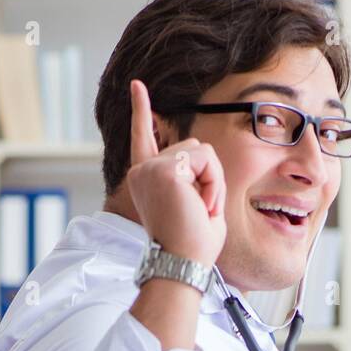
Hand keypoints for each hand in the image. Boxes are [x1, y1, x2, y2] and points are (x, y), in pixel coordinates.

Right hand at [125, 79, 226, 267]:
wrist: (182, 265)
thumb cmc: (192, 247)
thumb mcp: (196, 205)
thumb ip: (196, 179)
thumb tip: (202, 155)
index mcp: (147, 180)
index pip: (143, 139)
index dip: (141, 111)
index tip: (136, 86)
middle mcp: (143, 171)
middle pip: (194, 149)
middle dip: (209, 178)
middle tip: (201, 212)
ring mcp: (150, 169)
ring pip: (203, 153)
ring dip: (213, 182)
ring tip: (201, 210)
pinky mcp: (164, 169)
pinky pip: (206, 161)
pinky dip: (213, 184)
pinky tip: (202, 205)